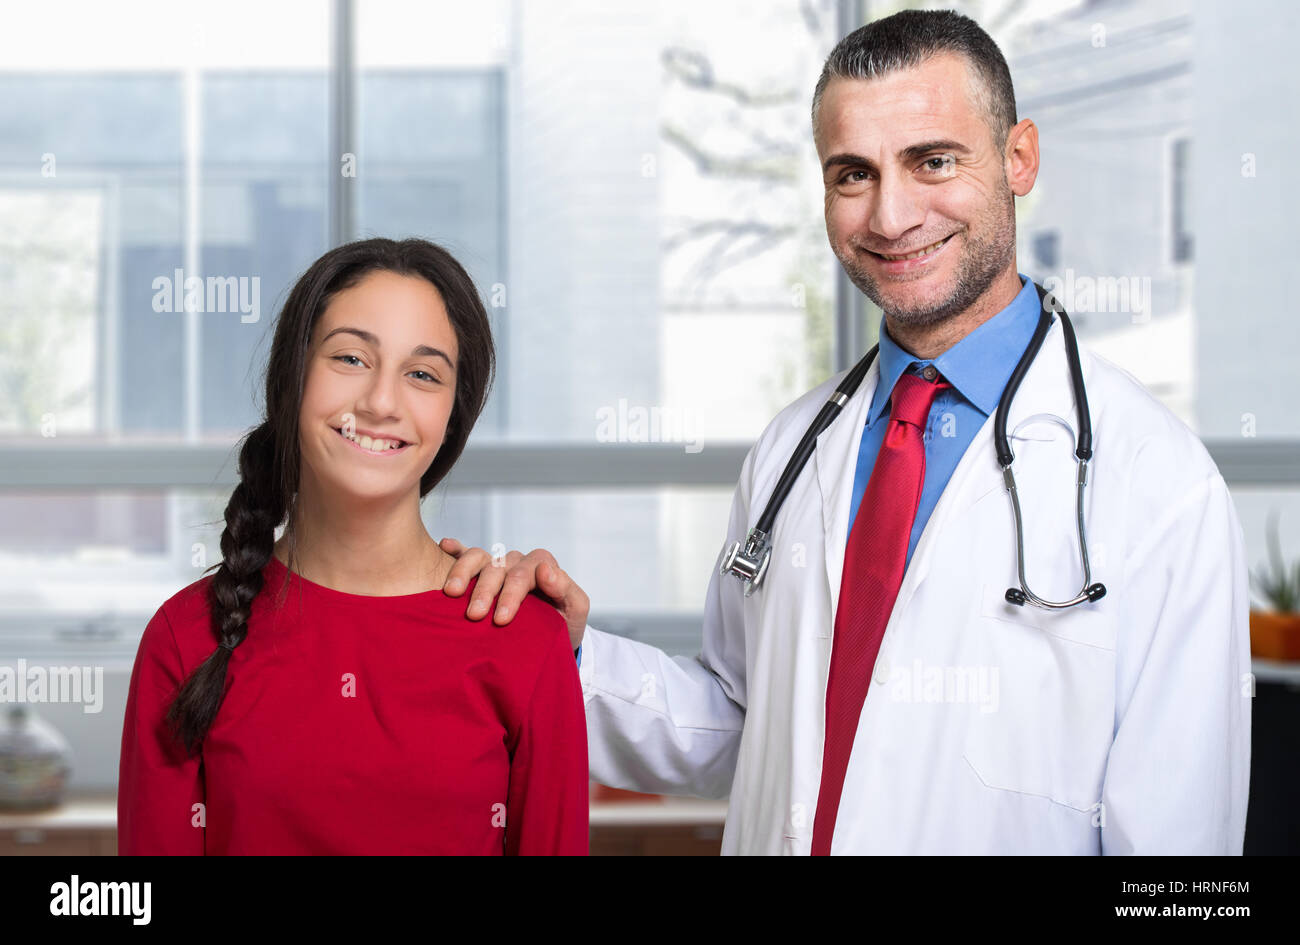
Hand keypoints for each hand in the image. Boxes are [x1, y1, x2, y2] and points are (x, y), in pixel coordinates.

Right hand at [439, 538, 589, 651]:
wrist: (550, 641)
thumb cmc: (563, 626)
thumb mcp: (575, 610)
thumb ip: (566, 588)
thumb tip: (545, 570)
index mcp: (541, 566)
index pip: (523, 573)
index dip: (511, 594)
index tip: (501, 619)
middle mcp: (517, 562)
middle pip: (498, 567)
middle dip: (485, 591)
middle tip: (474, 615)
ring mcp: (498, 566)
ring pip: (479, 558)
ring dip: (463, 572)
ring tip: (451, 592)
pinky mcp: (480, 574)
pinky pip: (466, 555)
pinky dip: (455, 550)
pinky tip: (444, 547)